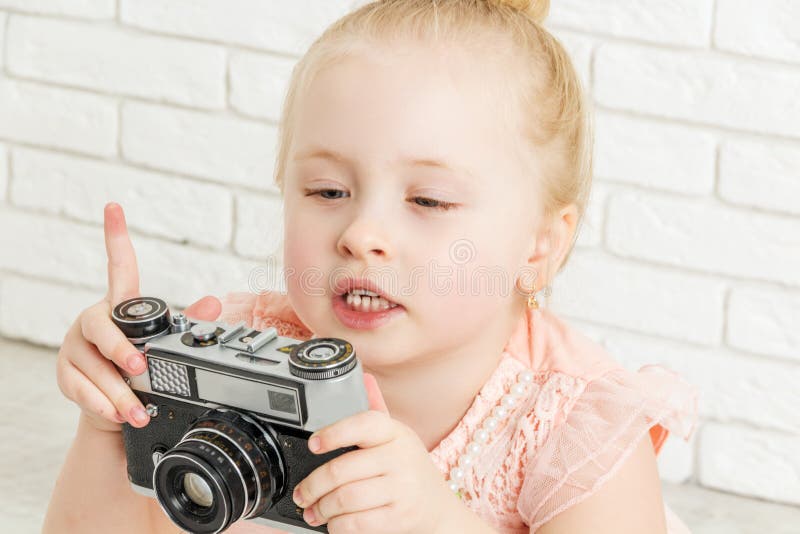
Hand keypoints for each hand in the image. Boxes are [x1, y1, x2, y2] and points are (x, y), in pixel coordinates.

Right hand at [55, 202, 221, 432]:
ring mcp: (76, 347)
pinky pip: (80, 387)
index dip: (116, 236)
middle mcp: (94, 321)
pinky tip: (117, 413)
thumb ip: (186, 323)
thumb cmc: (141, 370)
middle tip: (140, 365)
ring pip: (93, 365)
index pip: (119, 266)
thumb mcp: (164, 346)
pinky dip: (101, 403)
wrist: (114, 411)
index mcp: (119, 308)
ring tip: (136, 408)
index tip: (115, 207)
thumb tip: (215, 303)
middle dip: (120, 348)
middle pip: (101, 326)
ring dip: (117, 389)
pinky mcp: (65, 374)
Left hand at [291, 373, 459, 533]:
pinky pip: (356, 523)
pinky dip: (337, 526)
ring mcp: (402, 489)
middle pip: (342, 469)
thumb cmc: (411, 472)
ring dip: (321, 509)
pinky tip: (333, 523)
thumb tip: (364, 377)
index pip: (363, 424)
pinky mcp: (400, 517)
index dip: (334, 432)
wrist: (440, 511)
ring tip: (312, 511)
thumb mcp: (398, 438)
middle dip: (313, 486)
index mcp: (396, 433)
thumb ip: (377, 411)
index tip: (313, 443)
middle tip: (302, 493)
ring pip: (345, 498)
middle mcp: (401, 458)